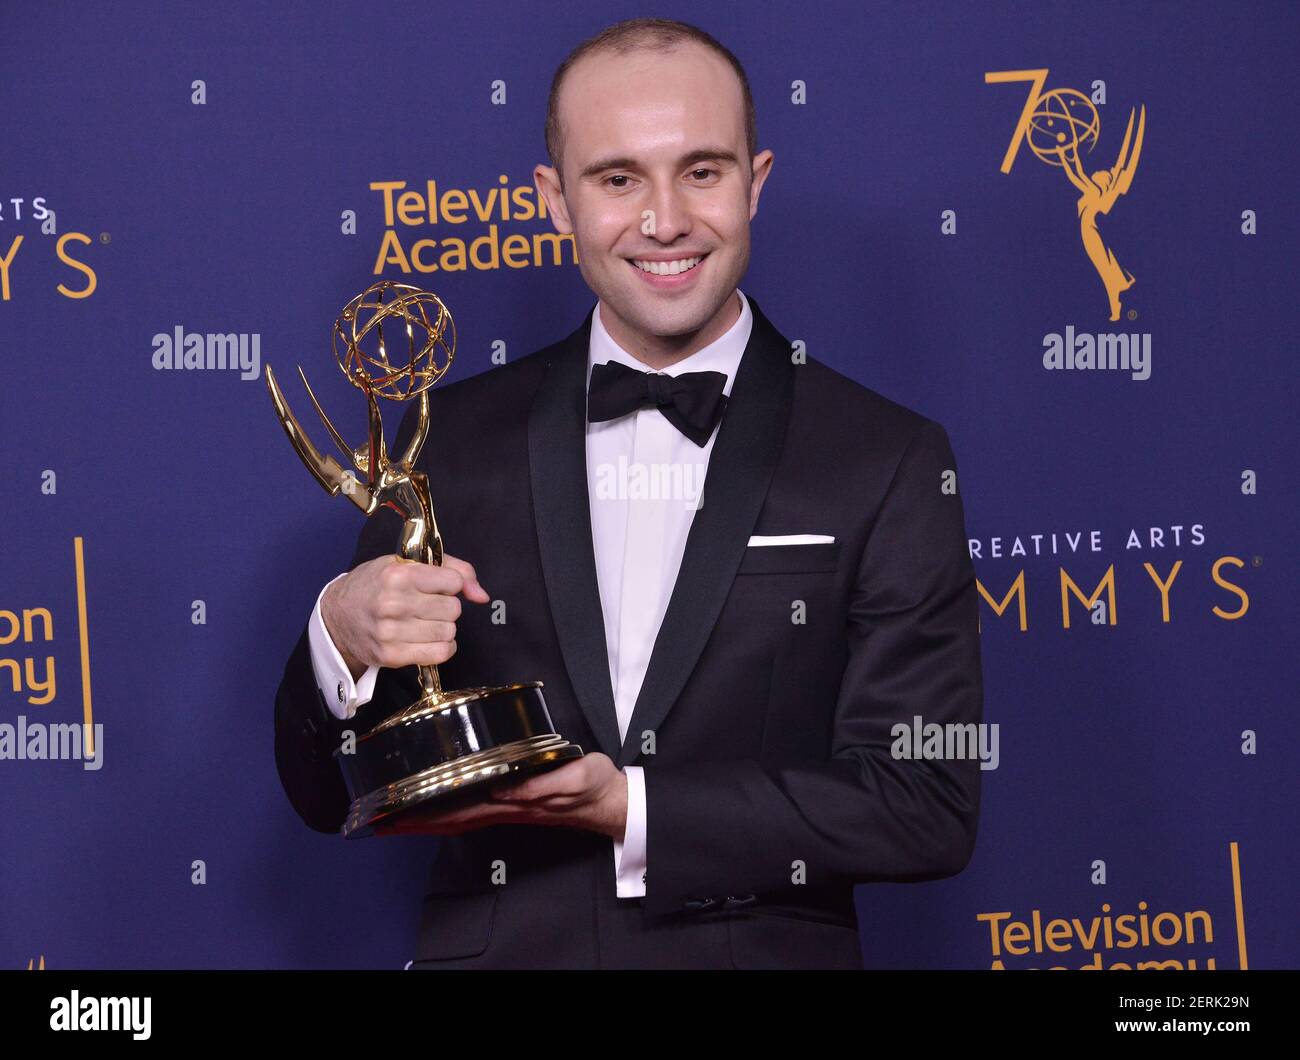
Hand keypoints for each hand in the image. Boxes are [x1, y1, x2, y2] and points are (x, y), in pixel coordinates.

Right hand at [321, 552, 488, 679]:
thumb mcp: (405, 563)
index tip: (437, 586)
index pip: (453, 581)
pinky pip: (440, 654)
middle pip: (453, 609)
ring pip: (449, 632)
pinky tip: (429, 639)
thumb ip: (452, 569)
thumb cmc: (374, 585)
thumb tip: (481, 595)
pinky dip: (442, 647)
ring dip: (444, 627)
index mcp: (398, 575)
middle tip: (428, 605)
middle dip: (447, 606)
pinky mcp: (392, 656)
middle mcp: (394, 604)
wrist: (337, 616)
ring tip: (426, 621)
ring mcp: (392, 632)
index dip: (450, 584)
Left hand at [373, 753, 628, 840]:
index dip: (422, 814)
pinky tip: (433, 808)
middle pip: (446, 819)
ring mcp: (504, 809)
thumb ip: (541, 784)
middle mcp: (500, 808)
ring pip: (453, 818)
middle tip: (376, 820)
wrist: (608, 801)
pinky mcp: (510, 803)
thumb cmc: (591, 786)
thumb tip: (505, 787)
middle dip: (410, 821)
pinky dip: (443, 813)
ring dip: (421, 821)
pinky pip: (467, 812)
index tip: (392, 814)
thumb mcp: (573, 777)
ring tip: (393, 818)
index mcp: (510, 802)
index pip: (456, 811)